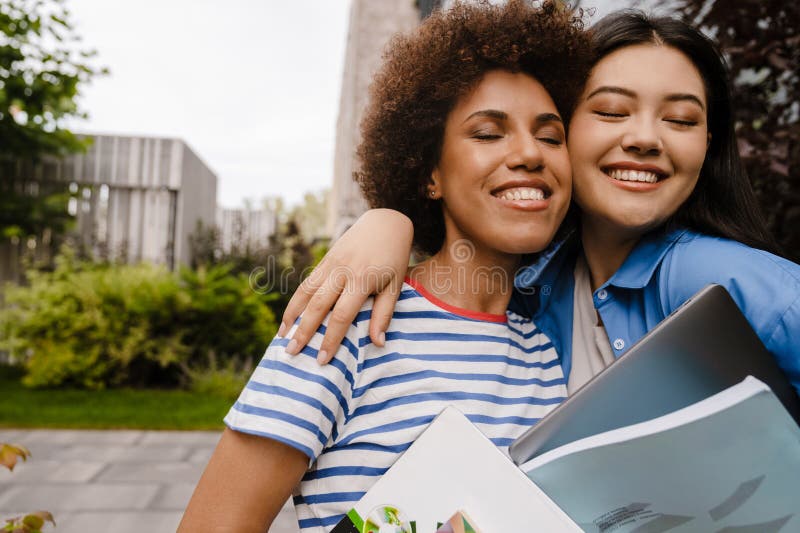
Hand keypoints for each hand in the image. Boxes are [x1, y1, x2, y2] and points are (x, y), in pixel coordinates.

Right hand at [280, 209, 413, 362]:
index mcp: (362, 280)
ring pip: (306, 292)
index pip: (342, 315)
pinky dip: (296, 301)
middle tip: (292, 354)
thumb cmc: (394, 259)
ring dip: (292, 316)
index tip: (322, 359)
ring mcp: (331, 264)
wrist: (385, 223)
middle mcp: (342, 271)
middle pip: (318, 305)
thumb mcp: (395, 286)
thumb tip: (377, 343)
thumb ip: (384, 314)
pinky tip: (289, 318)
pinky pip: (306, 283)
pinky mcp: (325, 260)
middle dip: (304, 332)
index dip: (331, 338)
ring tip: (282, 338)